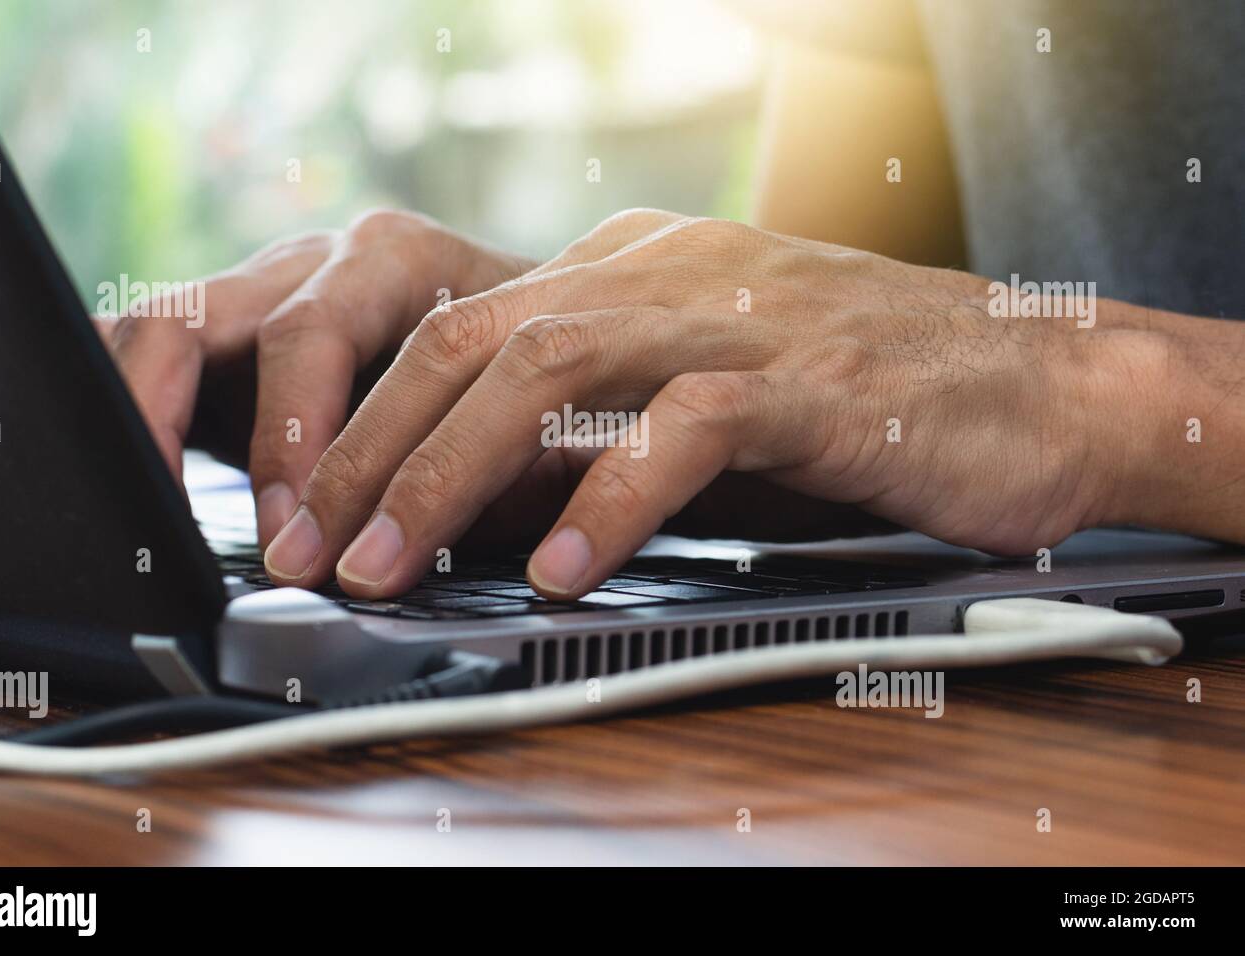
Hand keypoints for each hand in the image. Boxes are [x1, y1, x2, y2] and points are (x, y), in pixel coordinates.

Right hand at [96, 210, 532, 545]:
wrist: (542, 331)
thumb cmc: (544, 374)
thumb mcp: (545, 414)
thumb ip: (501, 468)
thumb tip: (448, 539)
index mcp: (398, 259)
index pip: (307, 335)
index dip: (287, 441)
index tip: (295, 538)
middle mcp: (323, 262)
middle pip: (205, 322)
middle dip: (179, 433)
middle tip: (207, 539)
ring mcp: (272, 289)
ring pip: (158, 329)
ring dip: (142, 423)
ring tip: (155, 519)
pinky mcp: (240, 333)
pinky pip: (156, 351)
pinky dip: (133, 411)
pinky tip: (141, 481)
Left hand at [267, 210, 1161, 597]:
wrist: (1047, 380)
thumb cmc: (873, 397)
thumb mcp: (707, 387)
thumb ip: (603, 417)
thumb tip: (485, 493)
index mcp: (637, 268)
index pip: (462, 325)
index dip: (370, 417)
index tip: (315, 508)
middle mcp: (669, 275)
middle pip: (476, 339)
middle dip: (376, 447)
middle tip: (316, 544)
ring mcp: (739, 319)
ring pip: (552, 367)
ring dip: (453, 473)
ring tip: (393, 563)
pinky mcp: (813, 383)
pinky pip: (683, 428)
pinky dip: (609, 499)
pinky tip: (560, 567)